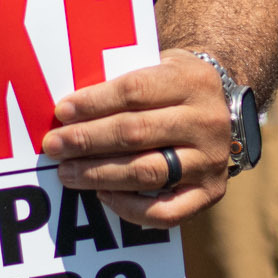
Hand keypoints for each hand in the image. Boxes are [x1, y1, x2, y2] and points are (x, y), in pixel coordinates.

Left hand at [40, 49, 235, 227]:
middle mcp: (206, 122)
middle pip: (136, 133)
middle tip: (54, 146)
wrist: (224, 109)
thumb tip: (69, 107)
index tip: (62, 111)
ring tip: (66, 172)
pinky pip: (166, 212)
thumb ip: (122, 79)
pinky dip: (130, 208)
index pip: (134, 91)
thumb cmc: (174, 86)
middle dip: (87, 141)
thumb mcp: (158, 65)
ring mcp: (211, 161)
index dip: (94, 103)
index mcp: (192, 81)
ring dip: (99, 174)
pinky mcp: (210, 194)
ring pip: (146, 172)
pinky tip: (103, 195)